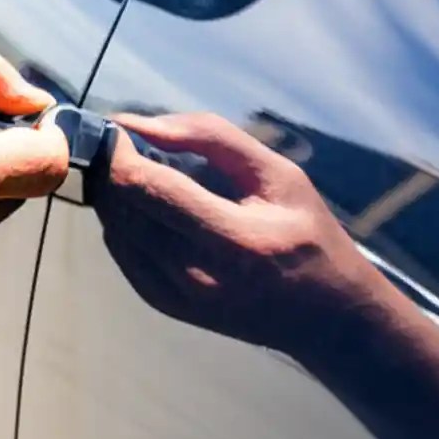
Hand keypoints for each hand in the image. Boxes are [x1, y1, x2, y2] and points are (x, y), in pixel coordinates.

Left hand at [91, 112, 391, 358]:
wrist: (325, 314)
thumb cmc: (307, 233)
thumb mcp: (277, 173)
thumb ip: (210, 138)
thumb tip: (139, 124)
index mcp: (233, 239)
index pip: (147, 188)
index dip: (119, 152)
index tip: (120, 129)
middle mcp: (196, 275)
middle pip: (122, 208)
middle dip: (112, 169)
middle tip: (129, 146)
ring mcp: (176, 296)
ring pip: (114, 228)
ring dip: (117, 194)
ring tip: (147, 174)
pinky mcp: (163, 304)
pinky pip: (121, 250)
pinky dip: (125, 221)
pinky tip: (153, 208)